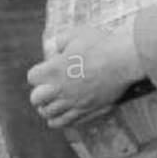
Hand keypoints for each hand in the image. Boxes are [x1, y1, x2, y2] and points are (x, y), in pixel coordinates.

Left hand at [28, 22, 144, 127]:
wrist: (124, 59)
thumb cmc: (102, 44)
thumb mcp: (78, 34)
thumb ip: (61, 41)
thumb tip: (56, 49)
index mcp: (54, 70)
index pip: (32, 77)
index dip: (39, 71)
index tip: (48, 68)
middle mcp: (60, 89)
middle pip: (36, 99)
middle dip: (40, 92)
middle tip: (49, 87)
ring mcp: (73, 102)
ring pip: (49, 114)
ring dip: (48, 108)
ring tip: (55, 102)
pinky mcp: (86, 110)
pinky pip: (66, 123)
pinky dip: (61, 120)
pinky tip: (65, 112)